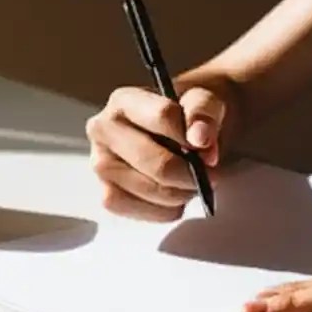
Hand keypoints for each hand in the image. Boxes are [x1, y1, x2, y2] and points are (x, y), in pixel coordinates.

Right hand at [85, 82, 232, 221]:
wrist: (181, 137)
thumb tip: (200, 138)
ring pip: (147, 189)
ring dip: (179, 194)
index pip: (162, 116)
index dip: (193, 136)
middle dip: (189, 174)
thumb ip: (204, 111)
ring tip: (192, 185)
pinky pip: (138, 210)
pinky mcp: (107, 194)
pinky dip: (164, 211)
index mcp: (124, 101)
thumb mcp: (205, 101)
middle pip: (154, 161)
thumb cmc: (188, 118)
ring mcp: (101, 165)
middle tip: (209, 175)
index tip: (209, 147)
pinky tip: (175, 199)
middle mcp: (104, 130)